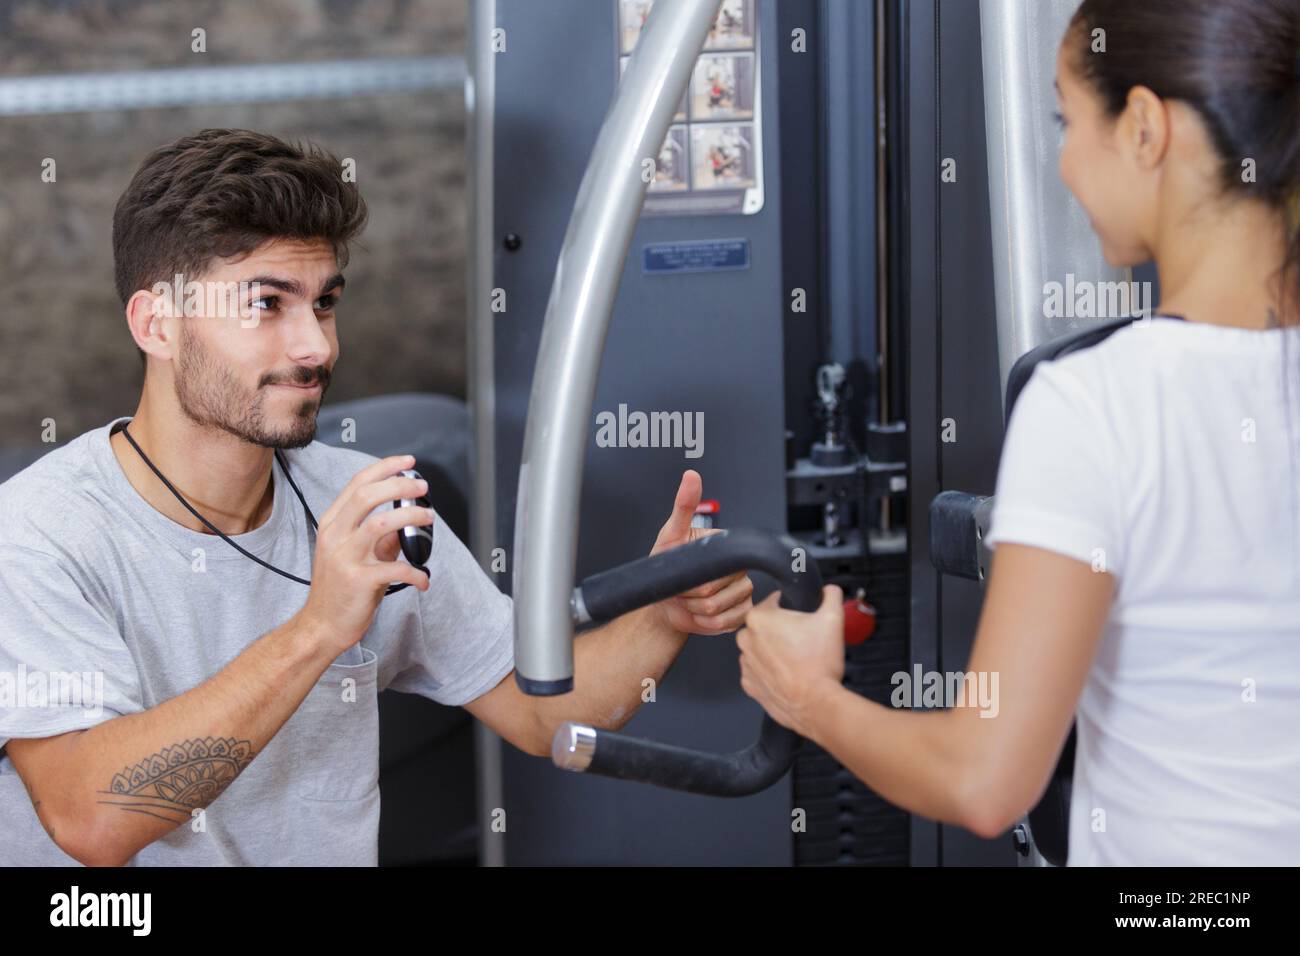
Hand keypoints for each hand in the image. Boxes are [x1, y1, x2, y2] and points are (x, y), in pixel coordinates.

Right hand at [299, 454, 432, 655]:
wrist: (322, 625)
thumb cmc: (339, 590)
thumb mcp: (354, 554)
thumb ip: (379, 537)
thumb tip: (407, 521)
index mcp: (332, 524)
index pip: (358, 483)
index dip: (385, 468)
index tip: (408, 463)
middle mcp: (335, 535)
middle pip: (368, 495)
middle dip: (400, 485)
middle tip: (422, 487)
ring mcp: (345, 557)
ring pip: (382, 523)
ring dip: (411, 517)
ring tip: (429, 518)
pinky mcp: (358, 580)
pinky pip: (395, 567)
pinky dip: (416, 572)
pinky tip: (423, 578)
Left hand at [648, 469, 753, 635]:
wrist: (666, 603)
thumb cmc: (667, 568)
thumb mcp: (671, 535)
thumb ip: (683, 506)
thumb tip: (691, 476)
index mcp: (725, 548)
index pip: (715, 568)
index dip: (692, 576)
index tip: (683, 572)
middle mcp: (739, 569)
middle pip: (714, 592)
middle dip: (690, 594)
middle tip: (682, 587)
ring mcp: (743, 592)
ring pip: (717, 609)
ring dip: (694, 610)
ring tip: (688, 599)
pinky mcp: (740, 613)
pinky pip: (723, 624)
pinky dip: (704, 624)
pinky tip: (697, 613)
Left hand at [736, 584, 845, 737]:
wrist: (816, 704)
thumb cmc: (819, 664)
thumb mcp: (833, 619)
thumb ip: (831, 595)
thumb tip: (830, 590)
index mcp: (759, 618)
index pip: (774, 601)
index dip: (792, 608)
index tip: (803, 619)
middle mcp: (746, 639)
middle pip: (766, 625)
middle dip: (783, 630)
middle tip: (804, 640)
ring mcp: (746, 663)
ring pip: (762, 648)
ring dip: (776, 651)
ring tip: (799, 660)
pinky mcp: (750, 684)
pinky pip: (759, 670)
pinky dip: (772, 671)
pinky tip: (790, 674)